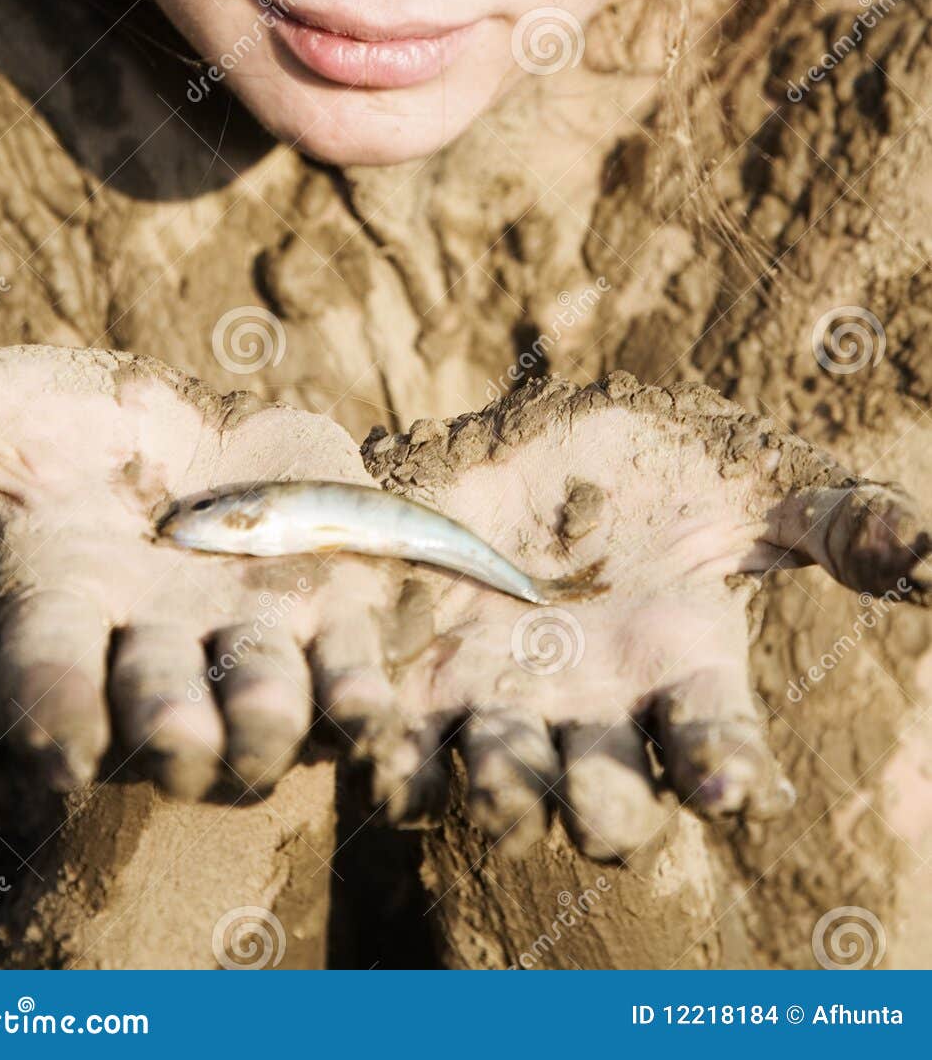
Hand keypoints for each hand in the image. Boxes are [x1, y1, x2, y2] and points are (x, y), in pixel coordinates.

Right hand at [0, 345, 431, 802]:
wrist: (189, 422)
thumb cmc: (72, 421)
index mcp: (64, 605)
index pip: (44, 679)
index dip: (50, 716)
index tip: (62, 751)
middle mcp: (154, 644)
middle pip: (162, 711)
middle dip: (172, 729)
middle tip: (180, 739)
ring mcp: (247, 635)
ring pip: (264, 706)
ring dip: (269, 720)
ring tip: (272, 718)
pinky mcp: (331, 609)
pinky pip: (352, 676)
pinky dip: (367, 706)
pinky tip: (381, 726)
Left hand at [365, 371, 931, 858]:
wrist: (526, 447)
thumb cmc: (654, 472)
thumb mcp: (751, 485)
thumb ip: (836, 521)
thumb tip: (929, 555)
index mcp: (681, 669)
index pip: (712, 738)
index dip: (722, 761)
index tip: (730, 781)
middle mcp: (598, 710)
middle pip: (607, 793)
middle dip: (607, 809)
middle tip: (603, 808)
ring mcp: (507, 703)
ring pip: (506, 782)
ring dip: (503, 798)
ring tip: (501, 798)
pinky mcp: (421, 684)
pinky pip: (403, 747)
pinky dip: (389, 756)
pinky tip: (380, 746)